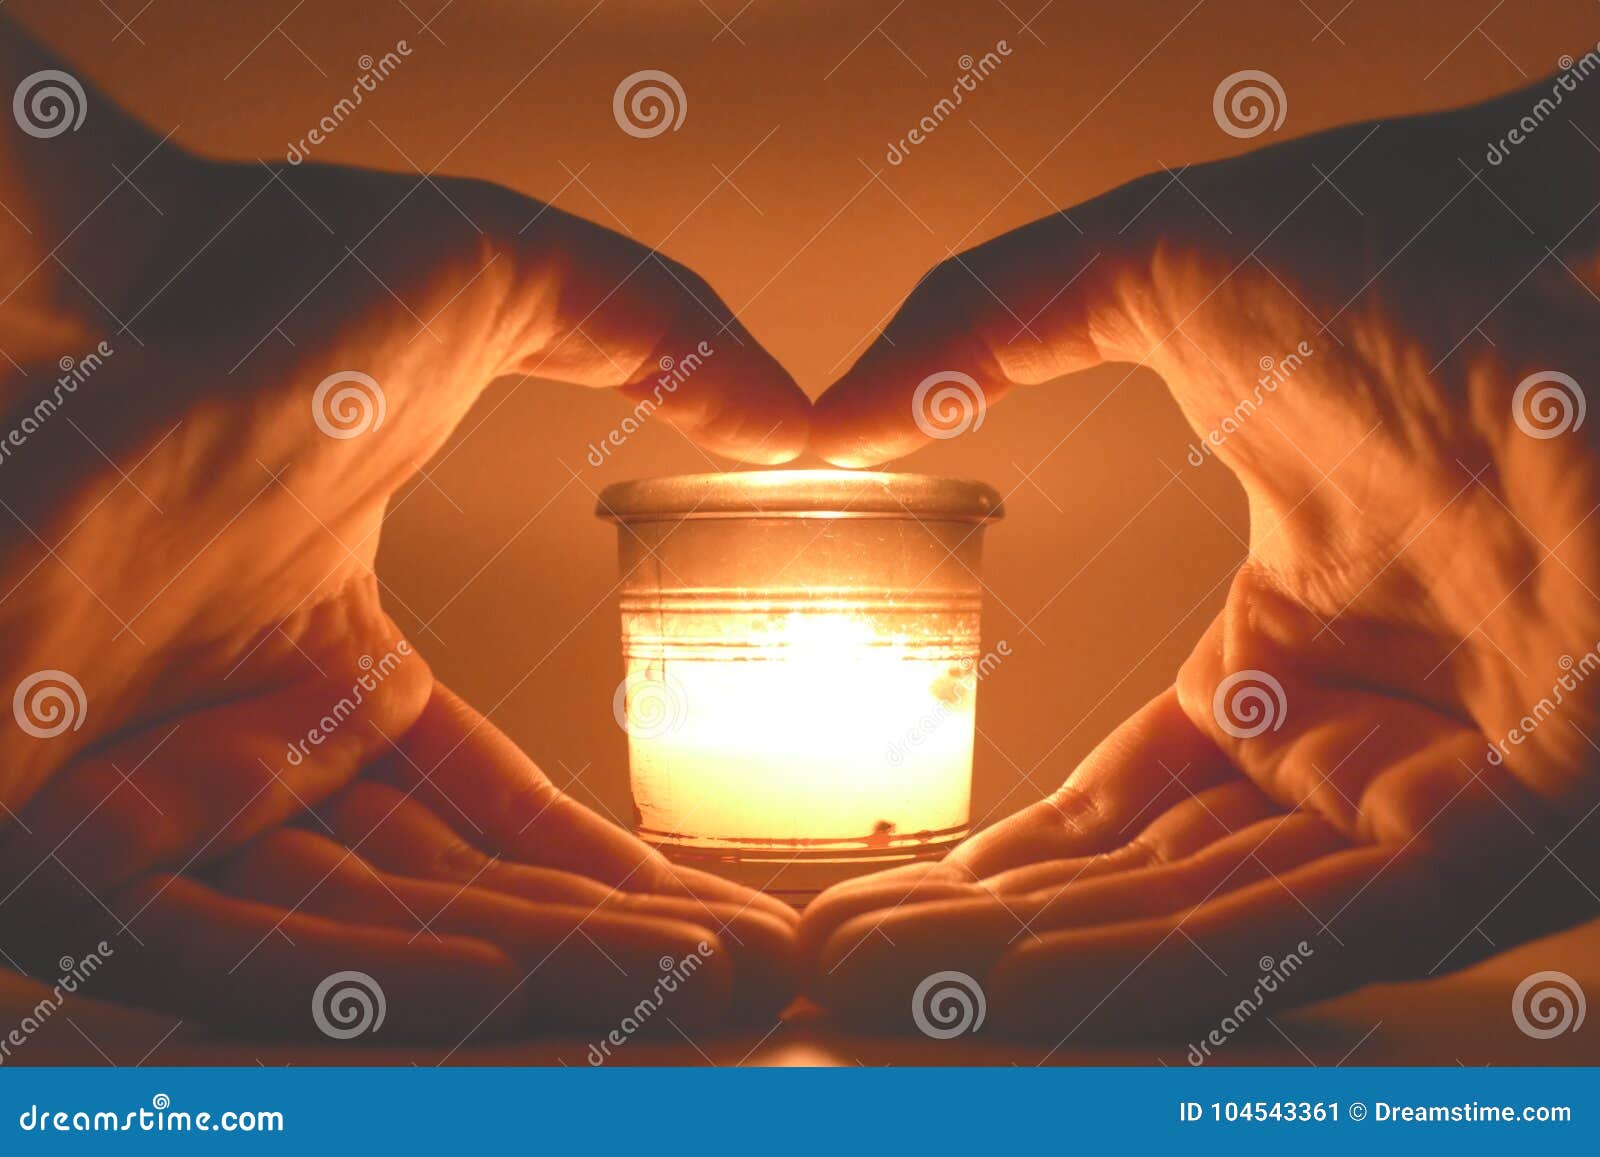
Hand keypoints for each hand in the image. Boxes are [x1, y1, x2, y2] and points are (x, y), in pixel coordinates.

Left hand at [0, 23, 802, 1038]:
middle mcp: (226, 736)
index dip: (600, 864)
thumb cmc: (252, 263)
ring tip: (676, 985)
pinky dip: (353, 976)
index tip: (717, 904)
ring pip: (341, 930)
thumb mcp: (501, 280)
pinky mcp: (37, 829)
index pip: (478, 801)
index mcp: (313, 647)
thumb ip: (658, 333)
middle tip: (746, 970)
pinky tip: (500, 987)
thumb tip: (805, 416)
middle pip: (435, 884)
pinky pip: (207, 939)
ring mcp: (131, 787)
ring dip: (515, 970)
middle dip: (596, 937)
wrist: (73, 269)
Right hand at [800, 73, 1599, 1038]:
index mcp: (1302, 645)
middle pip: (1152, 878)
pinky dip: (1162, 962)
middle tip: (836, 953)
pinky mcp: (1514, 840)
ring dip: (1046, 963)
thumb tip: (831, 410)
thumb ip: (986, 326)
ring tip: (880, 977)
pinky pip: (1318, 931)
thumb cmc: (1416, 255)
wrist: (1577, 264)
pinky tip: (1023, 977)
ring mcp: (1446, 797)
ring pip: (1218, 923)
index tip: (881, 878)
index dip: (1003, 850)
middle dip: (988, 927)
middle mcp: (1373, 743)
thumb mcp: (1155, 270)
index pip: (1132, 798)